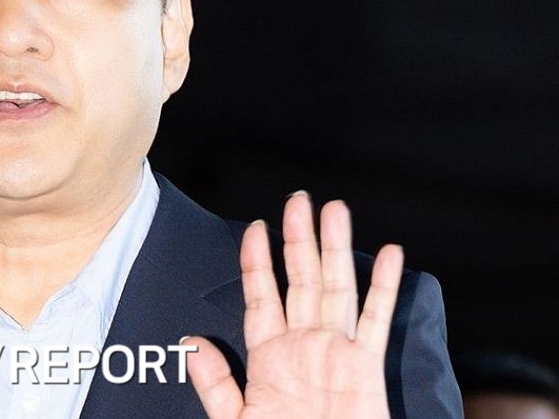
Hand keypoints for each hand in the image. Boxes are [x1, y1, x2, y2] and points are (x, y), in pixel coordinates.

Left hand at [185, 192, 403, 418]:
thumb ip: (216, 383)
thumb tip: (192, 342)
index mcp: (270, 354)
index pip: (262, 295)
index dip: (257, 261)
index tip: (254, 228)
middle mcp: (304, 343)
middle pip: (300, 279)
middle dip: (299, 239)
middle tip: (298, 200)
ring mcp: (337, 351)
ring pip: (337, 287)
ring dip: (338, 248)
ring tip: (336, 210)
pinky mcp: (367, 366)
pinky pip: (377, 319)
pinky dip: (384, 287)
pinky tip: (391, 255)